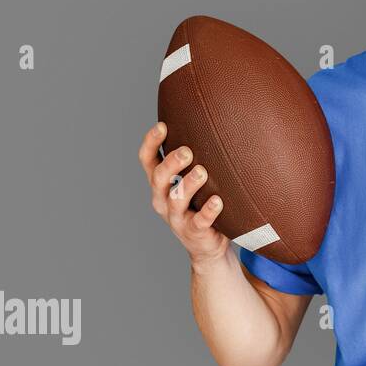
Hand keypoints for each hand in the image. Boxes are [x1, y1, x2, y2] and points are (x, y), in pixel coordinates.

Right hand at [138, 121, 229, 268]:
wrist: (208, 245)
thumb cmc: (202, 203)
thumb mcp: (195, 181)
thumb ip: (198, 159)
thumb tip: (216, 119)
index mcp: (160, 184)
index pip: (147, 160)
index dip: (151, 143)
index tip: (162, 126)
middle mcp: (163, 199)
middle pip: (159, 178)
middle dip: (171, 163)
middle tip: (187, 151)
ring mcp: (177, 218)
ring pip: (176, 199)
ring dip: (188, 184)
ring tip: (202, 172)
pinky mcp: (194, 232)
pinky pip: (200, 221)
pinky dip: (208, 211)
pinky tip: (217, 201)